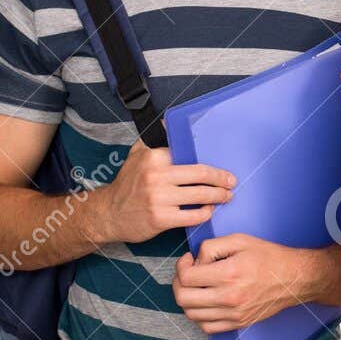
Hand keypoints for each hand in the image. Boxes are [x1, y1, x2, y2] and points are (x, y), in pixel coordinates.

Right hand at [87, 139, 233, 245]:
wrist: (108, 214)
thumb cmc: (127, 184)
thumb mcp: (137, 154)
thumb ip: (155, 138)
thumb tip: (170, 120)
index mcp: (153, 157)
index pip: (190, 157)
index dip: (211, 165)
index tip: (223, 170)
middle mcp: (156, 176)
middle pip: (200, 175)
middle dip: (221, 180)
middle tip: (231, 182)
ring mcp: (158, 199)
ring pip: (199, 196)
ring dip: (218, 197)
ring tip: (226, 197)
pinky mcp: (160, 219)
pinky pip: (191, 216)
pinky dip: (205, 214)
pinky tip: (209, 211)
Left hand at [173, 233, 304, 333]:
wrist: (294, 279)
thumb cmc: (269, 257)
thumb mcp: (240, 240)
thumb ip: (212, 246)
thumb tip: (196, 261)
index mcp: (229, 273)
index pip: (187, 277)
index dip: (181, 266)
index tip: (189, 260)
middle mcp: (229, 297)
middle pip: (183, 298)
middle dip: (178, 283)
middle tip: (187, 274)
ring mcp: (233, 313)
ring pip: (191, 314)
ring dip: (187, 300)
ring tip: (196, 287)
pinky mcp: (238, 323)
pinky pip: (207, 327)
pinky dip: (199, 316)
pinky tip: (206, 302)